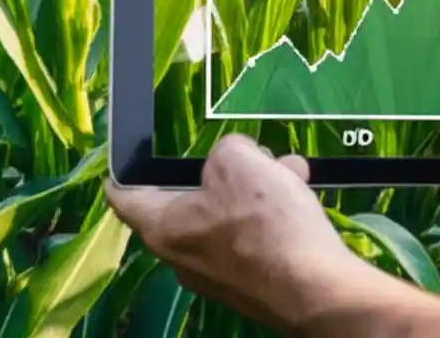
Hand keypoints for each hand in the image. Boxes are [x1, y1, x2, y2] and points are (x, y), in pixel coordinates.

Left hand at [105, 134, 379, 331]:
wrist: (316, 289)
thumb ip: (227, 150)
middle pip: (190, 201)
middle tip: (250, 154)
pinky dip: (275, 214)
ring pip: (230, 215)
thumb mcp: (239, 161)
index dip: (123, 171)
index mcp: (163, 228)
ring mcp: (219, 277)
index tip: (126, 158)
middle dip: (224, 171)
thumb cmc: (264, 222)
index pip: (124, 197)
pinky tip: (302, 196)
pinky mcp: (252, 285)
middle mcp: (183, 258)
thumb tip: (235, 160)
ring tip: (289, 171)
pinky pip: (255, 237)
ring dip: (259, 187)